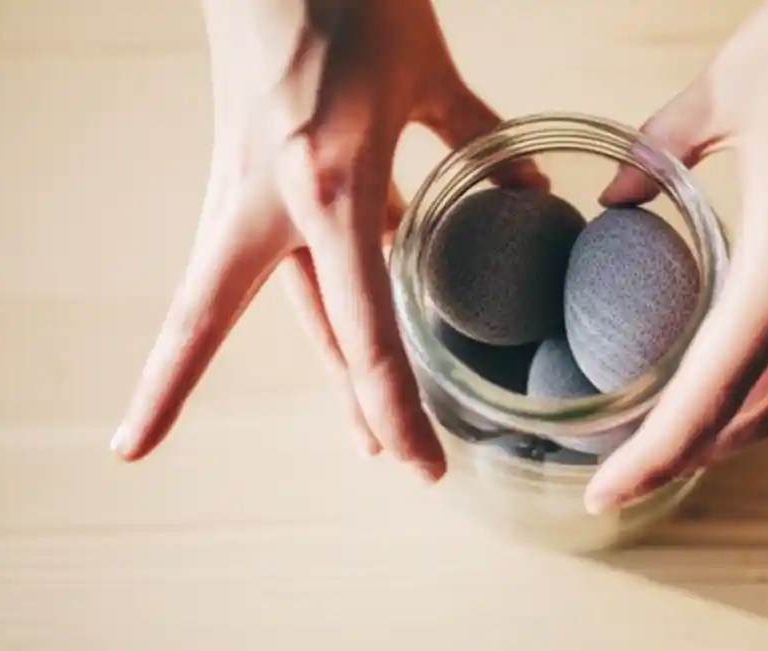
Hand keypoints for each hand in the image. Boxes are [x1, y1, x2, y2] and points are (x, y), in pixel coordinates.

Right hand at [111, 0, 539, 480]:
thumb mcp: (423, 70)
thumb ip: (474, 139)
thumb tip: (525, 197)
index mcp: (329, 184)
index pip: (365, 331)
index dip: (392, 409)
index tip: (418, 464)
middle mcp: (276, 203)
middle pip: (311, 333)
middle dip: (346, 401)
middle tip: (384, 462)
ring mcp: (250, 190)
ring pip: (283, 305)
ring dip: (327, 364)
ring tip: (364, 421)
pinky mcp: (242, 171)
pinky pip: (270, 256)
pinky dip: (313, 292)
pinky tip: (351, 318)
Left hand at [584, 0, 767, 511]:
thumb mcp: (727, 87)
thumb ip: (659, 149)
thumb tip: (617, 198)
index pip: (712, 391)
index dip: (654, 454)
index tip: (606, 491)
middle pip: (756, 414)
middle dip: (685, 456)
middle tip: (619, 473)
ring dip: (727, 427)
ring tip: (662, 437)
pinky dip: (761, 382)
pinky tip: (724, 371)